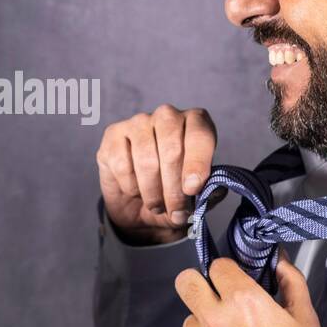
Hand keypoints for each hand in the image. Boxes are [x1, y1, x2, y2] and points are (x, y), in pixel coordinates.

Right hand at [96, 104, 218, 244]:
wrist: (136, 204)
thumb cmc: (172, 194)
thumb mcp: (195, 198)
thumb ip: (208, 194)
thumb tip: (214, 191)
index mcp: (195, 122)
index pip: (200, 135)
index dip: (197, 163)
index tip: (193, 189)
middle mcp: (167, 116)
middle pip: (172, 150)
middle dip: (174, 189)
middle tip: (176, 211)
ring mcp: (138, 122)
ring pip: (147, 160)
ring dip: (153, 192)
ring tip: (157, 206)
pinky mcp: (113, 134)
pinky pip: (123, 165)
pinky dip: (131, 186)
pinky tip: (135, 190)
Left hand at [175, 250, 326, 326]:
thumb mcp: (307, 318)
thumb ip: (291, 280)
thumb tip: (278, 260)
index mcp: (244, 303)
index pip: (217, 266)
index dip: (229, 271)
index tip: (237, 281)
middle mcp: (216, 322)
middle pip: (186, 283)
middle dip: (200, 284)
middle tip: (218, 296)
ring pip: (189, 320)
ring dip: (204, 322)